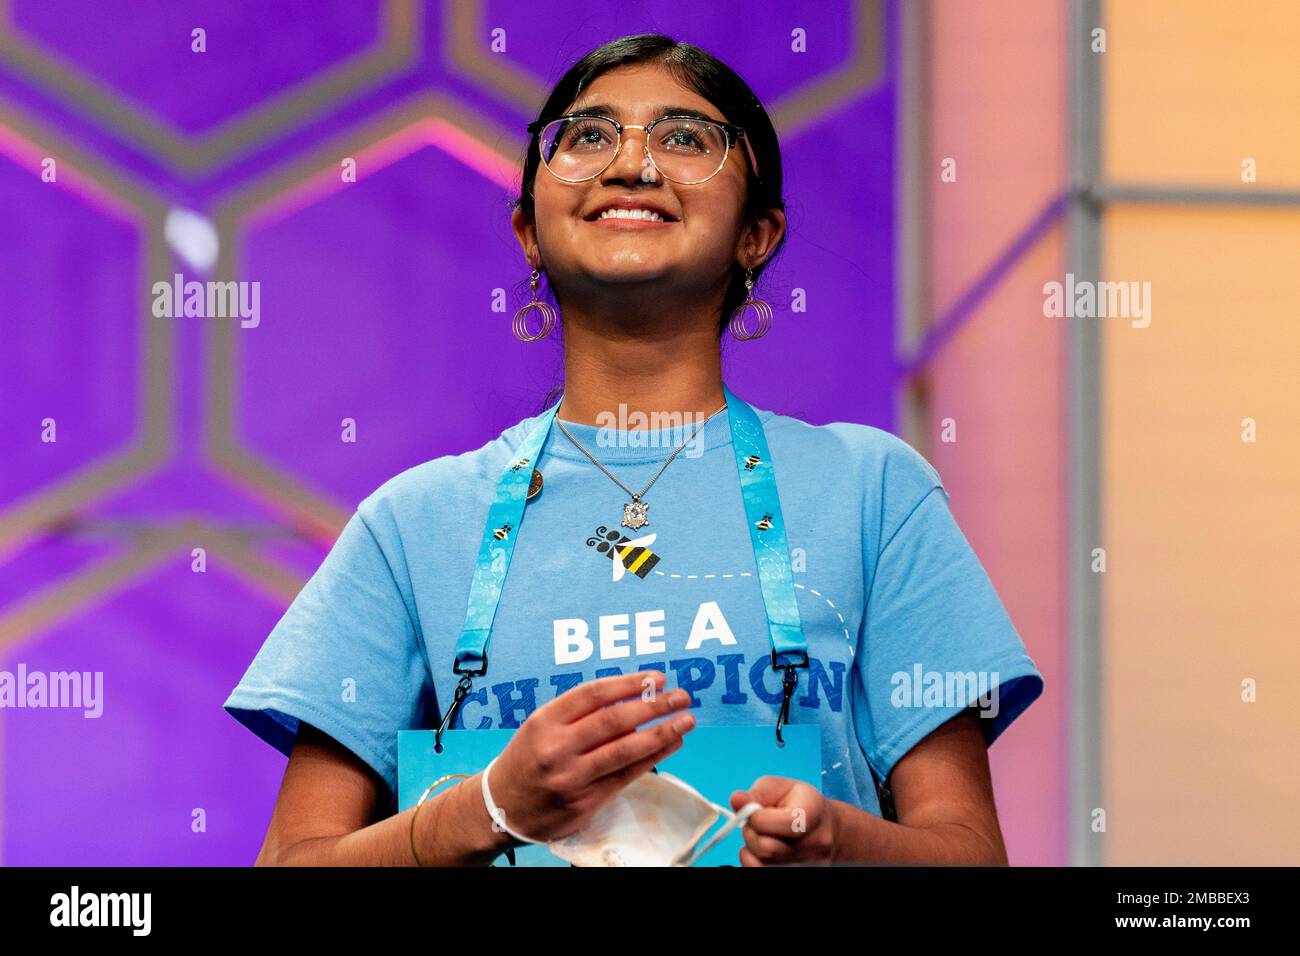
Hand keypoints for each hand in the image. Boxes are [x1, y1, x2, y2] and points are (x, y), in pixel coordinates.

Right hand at [487, 671, 695, 844]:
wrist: (502, 807)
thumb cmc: (529, 758)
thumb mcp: (543, 726)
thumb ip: (581, 714)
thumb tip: (634, 698)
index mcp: (545, 721)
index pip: (594, 694)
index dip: (630, 684)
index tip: (658, 677)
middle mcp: (557, 748)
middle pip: (614, 721)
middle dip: (653, 706)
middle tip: (682, 697)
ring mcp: (571, 778)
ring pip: (624, 751)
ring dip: (660, 734)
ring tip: (685, 721)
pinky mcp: (584, 803)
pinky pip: (624, 776)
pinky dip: (651, 759)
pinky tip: (669, 745)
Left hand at [730, 776, 839, 865]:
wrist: (827, 828)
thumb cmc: (799, 803)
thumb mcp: (780, 787)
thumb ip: (757, 794)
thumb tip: (737, 800)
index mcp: (811, 813)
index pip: (772, 823)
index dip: (755, 817)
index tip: (755, 811)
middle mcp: (815, 844)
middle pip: (766, 849)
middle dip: (751, 834)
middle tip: (755, 825)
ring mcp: (808, 865)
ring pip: (761, 866)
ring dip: (752, 851)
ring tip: (761, 837)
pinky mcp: (797, 875)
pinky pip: (762, 875)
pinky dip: (755, 863)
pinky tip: (763, 851)